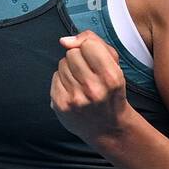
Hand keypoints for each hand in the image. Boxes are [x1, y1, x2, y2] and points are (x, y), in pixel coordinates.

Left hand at [50, 30, 133, 145]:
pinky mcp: (61, 105)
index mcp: (111, 77)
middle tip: (87, 73)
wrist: (107, 127)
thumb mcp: (114, 65)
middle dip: (78, 59)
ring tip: (80, 83)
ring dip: (69, 70)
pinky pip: (54, 77)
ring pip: (62, 64)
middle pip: (72, 54)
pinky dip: (62, 81)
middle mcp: (93, 89)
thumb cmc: (110, 90)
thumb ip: (95, 43)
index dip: (88, 47)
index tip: (93, 56)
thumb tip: (65, 40)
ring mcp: (76, 98)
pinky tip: (72, 90)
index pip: (88, 45)